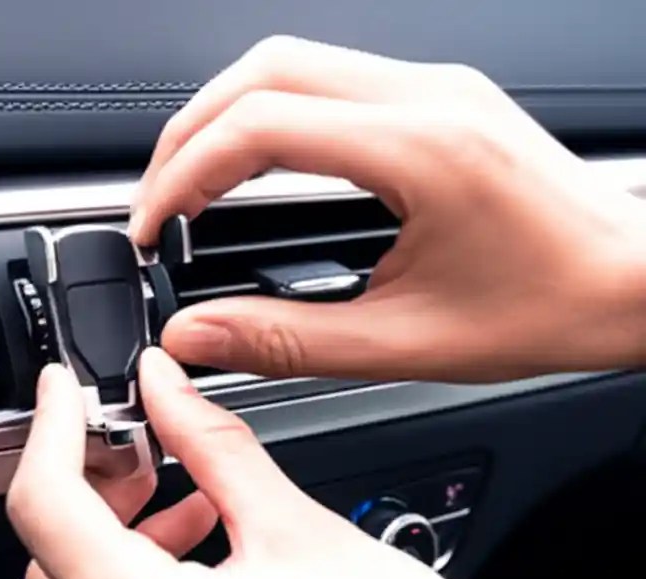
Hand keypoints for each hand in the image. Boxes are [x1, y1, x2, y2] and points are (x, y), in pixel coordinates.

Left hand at [6, 349, 645, 578]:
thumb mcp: (297, 528)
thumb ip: (210, 444)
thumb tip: (162, 386)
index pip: (44, 507)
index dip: (50, 431)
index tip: (61, 391)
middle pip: (52, 558)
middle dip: (90, 489)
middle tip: (141, 442)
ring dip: (116, 541)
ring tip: (188, 499)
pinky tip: (201, 557)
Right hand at [129, 36, 645, 381]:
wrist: (639, 281)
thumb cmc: (554, 305)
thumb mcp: (406, 344)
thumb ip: (286, 340)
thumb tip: (199, 334)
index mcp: (420, 149)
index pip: (259, 126)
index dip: (184, 175)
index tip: (154, 226)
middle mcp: (426, 97)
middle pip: (262, 70)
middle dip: (188, 134)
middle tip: (158, 200)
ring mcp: (433, 87)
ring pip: (291, 62)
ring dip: (225, 116)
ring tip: (193, 183)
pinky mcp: (436, 97)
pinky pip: (328, 77)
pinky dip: (269, 116)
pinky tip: (255, 165)